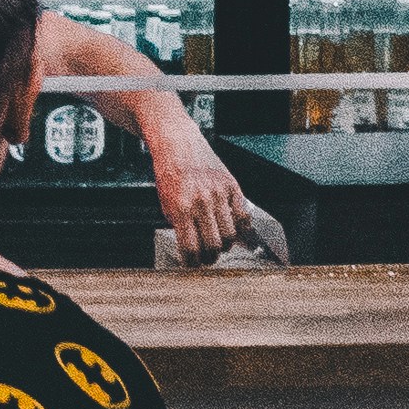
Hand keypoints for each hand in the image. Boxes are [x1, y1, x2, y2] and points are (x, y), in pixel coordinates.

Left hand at [150, 141, 256, 262]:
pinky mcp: (232, 186)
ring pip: (230, 234)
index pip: (190, 247)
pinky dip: (241, 229)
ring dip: (224, 246)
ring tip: (219, 247)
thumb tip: (190, 245)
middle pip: (213, 244)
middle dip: (209, 258)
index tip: (192, 265)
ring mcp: (218, 194)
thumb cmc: (169, 171)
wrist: (177, 143)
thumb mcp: (164, 200)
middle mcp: (200, 201)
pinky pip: (243, 216)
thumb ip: (177, 223)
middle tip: (207, 260)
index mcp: (180, 207)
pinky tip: (235, 233)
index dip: (192, 262)